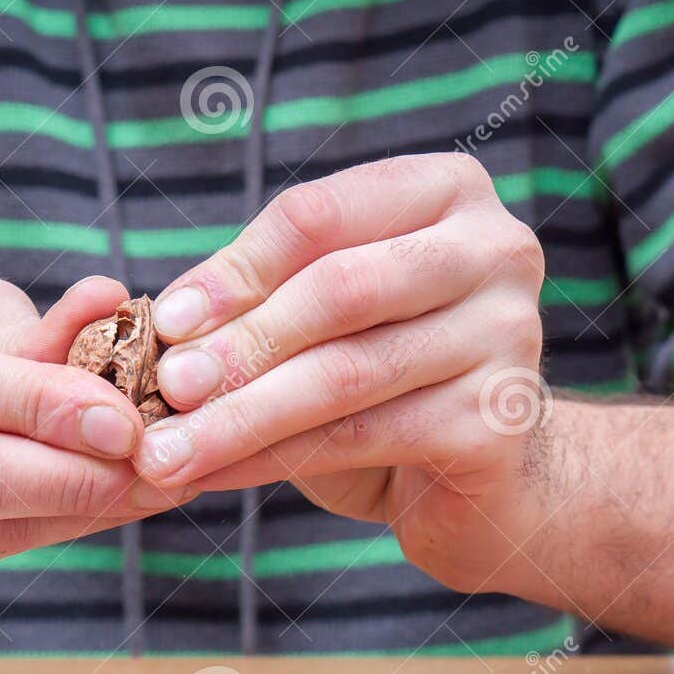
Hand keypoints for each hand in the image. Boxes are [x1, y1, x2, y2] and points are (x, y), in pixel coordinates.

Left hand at [134, 153, 550, 594]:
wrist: (488, 480)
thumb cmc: (393, 382)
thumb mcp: (327, 321)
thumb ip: (267, 301)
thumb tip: (169, 325)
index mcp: (447, 193)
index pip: (321, 215)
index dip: (235, 269)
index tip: (168, 321)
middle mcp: (496, 251)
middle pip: (340, 290)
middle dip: (240, 344)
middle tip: (164, 388)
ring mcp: (508, 336)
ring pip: (346, 373)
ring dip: (242, 415)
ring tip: (169, 449)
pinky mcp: (498, 421)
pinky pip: (363, 438)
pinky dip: (274, 460)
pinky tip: (217, 475)